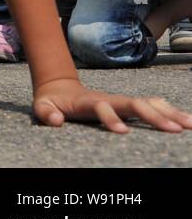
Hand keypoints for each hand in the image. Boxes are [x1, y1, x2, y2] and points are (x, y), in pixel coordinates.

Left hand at [33, 78, 191, 133]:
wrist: (59, 86)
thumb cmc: (51, 101)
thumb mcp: (41, 106)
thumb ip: (46, 113)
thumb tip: (55, 120)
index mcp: (88, 102)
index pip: (101, 108)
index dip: (111, 118)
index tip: (123, 132)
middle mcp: (108, 99)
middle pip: (133, 104)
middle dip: (153, 116)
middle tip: (173, 130)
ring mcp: (119, 100)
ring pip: (147, 103)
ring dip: (168, 112)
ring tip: (189, 124)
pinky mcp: (127, 104)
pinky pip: (152, 105)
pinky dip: (169, 110)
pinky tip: (185, 119)